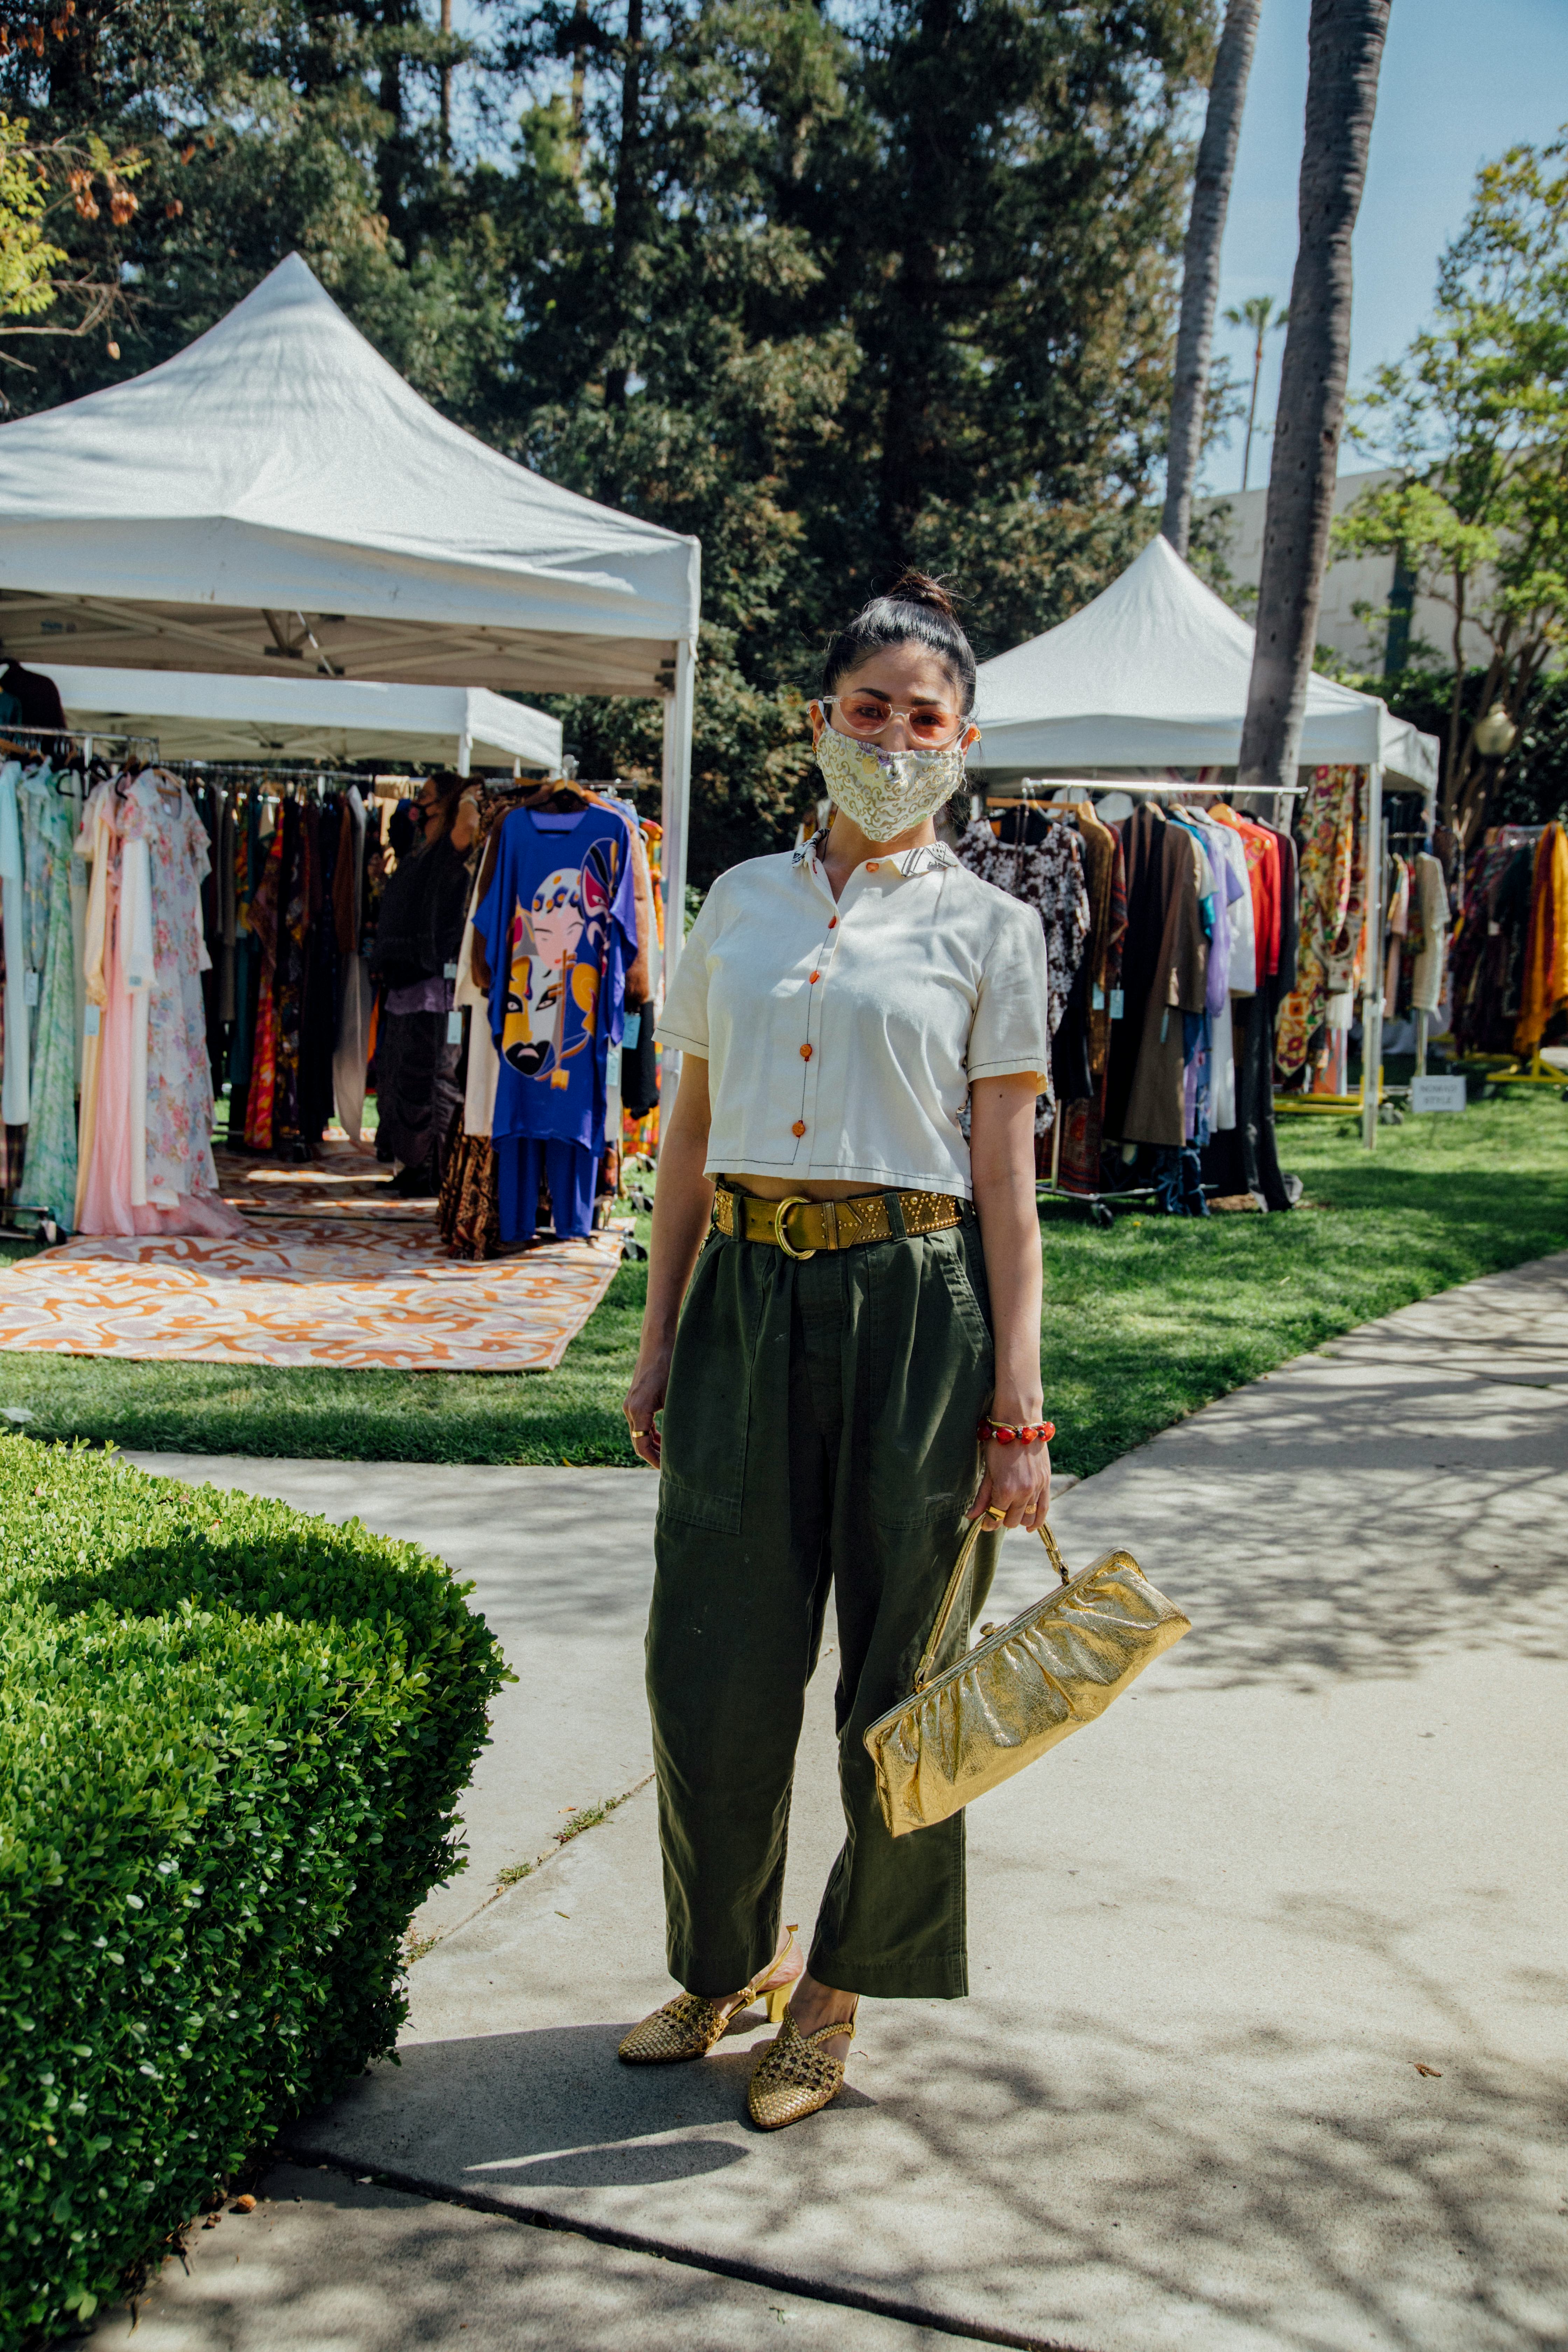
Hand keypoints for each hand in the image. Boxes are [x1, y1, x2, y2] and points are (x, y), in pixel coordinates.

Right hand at [624, 1350, 669, 1467]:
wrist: (658, 1345)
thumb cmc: (669, 1368)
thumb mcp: (674, 1397)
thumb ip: (673, 1421)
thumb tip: (680, 1444)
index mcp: (638, 1411)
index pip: (641, 1445)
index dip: (653, 1460)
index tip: (666, 1469)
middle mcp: (630, 1409)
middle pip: (638, 1441)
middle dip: (654, 1455)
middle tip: (672, 1466)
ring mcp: (631, 1404)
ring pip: (638, 1433)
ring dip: (652, 1444)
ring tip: (669, 1455)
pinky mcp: (635, 1399)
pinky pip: (640, 1423)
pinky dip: (650, 1432)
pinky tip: (663, 1437)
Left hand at [967, 1433, 1050, 1531]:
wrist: (1020, 1422)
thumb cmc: (999, 1443)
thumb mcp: (988, 1471)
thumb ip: (982, 1497)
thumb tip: (971, 1517)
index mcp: (1005, 1490)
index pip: (995, 1517)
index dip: (988, 1522)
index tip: (984, 1522)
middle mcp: (1023, 1493)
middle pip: (1011, 1521)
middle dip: (1001, 1519)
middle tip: (996, 1511)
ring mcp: (1037, 1489)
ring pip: (1027, 1517)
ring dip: (1017, 1518)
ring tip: (1010, 1512)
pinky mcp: (1046, 1483)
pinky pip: (1044, 1509)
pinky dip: (1037, 1521)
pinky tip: (1030, 1527)